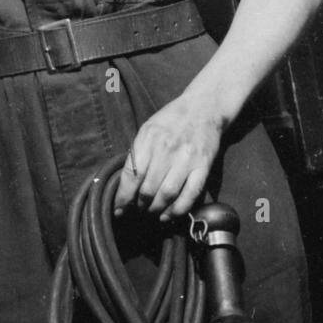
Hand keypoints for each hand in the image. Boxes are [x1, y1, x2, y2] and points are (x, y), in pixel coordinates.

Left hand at [114, 91, 223, 221]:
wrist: (204, 107)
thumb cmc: (172, 119)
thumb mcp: (148, 128)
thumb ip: (138, 153)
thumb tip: (125, 185)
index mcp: (149, 138)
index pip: (131, 175)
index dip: (123, 197)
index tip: (119, 209)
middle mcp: (166, 149)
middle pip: (147, 189)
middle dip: (139, 205)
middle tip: (138, 209)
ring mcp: (186, 158)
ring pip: (167, 195)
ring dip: (156, 209)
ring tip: (151, 212)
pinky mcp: (203, 166)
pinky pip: (190, 195)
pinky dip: (177, 210)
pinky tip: (169, 215)